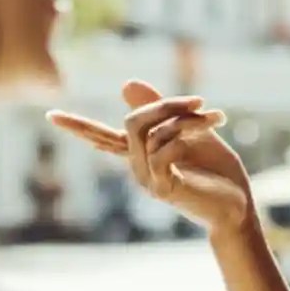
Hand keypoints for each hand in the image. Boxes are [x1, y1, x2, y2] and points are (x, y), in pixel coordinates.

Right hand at [47, 80, 252, 234]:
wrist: (239, 208)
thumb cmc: (217, 172)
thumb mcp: (192, 132)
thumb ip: (165, 110)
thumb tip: (125, 82)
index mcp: (142, 154)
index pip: (102, 138)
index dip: (78, 126)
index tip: (51, 115)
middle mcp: (138, 167)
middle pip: (133, 122)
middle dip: (166, 104)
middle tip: (200, 101)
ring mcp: (148, 180)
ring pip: (151, 133)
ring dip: (187, 119)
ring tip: (217, 118)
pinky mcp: (163, 189)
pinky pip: (161, 152)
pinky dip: (184, 138)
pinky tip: (203, 141)